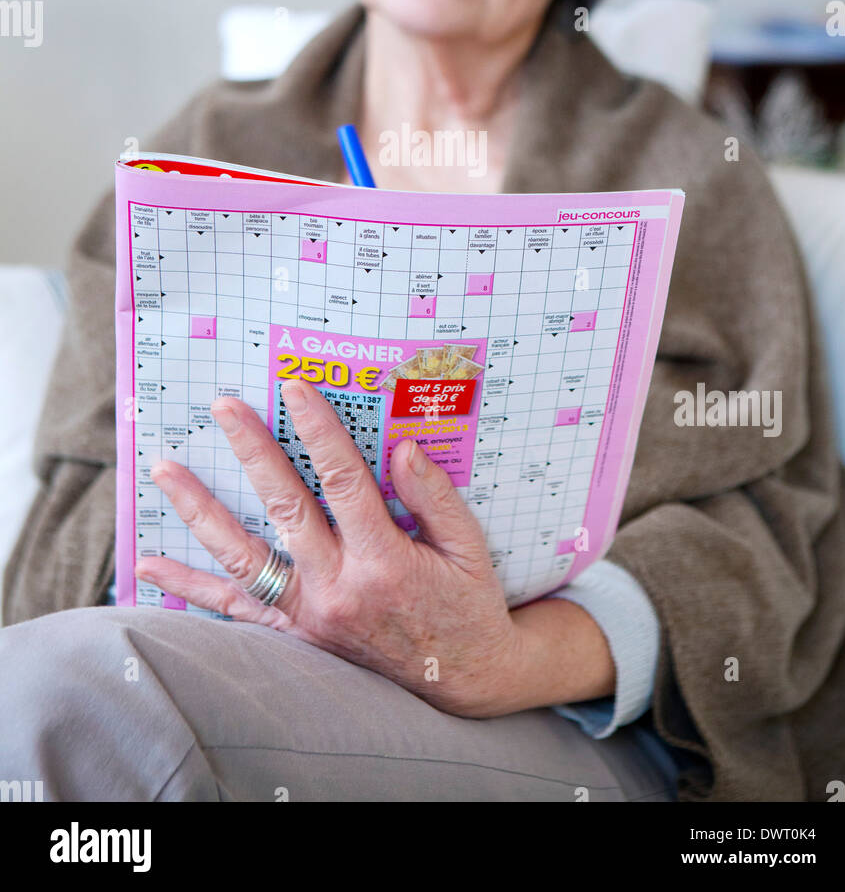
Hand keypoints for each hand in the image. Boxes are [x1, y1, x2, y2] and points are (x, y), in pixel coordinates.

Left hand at [134, 376, 531, 717]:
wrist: (460, 682)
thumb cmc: (467, 607)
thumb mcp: (469, 549)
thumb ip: (436, 497)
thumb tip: (401, 449)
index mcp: (384, 560)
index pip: (342, 481)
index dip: (317, 431)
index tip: (294, 388)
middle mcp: (337, 587)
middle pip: (284, 507)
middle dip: (252, 450)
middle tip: (224, 406)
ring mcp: (308, 615)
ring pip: (243, 556)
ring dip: (200, 510)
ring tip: (166, 470)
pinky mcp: (293, 635)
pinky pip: (233, 609)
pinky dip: (189, 587)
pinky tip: (149, 567)